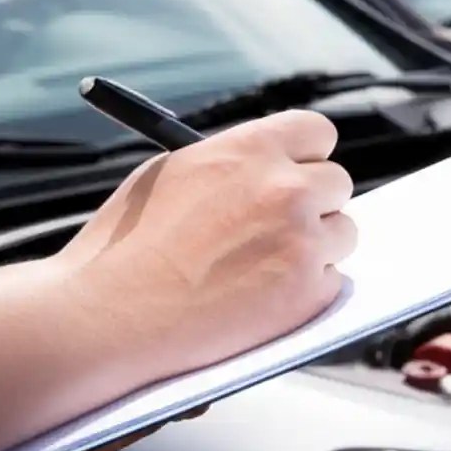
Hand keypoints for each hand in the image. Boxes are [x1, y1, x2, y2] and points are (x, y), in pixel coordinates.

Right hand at [56, 109, 357, 385]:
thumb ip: (229, 164)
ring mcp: (303, 242)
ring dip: (316, 248)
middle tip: (282, 226)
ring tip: (265, 267)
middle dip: (314, 203)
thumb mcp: (171, 173)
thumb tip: (264, 165)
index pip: (316, 132)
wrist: (108, 317)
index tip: (298, 171)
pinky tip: (263, 298)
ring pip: (343, 234)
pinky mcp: (309, 292)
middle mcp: (286, 190)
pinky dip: (307, 290)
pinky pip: (332, 281)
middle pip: (337, 183)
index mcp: (250, 151)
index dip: (306, 155)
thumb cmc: (125, 249)